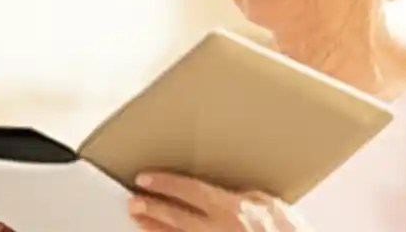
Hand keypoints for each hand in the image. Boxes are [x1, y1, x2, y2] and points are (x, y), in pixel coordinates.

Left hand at [128, 172, 307, 231]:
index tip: (145, 179)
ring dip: (155, 229)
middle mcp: (220, 231)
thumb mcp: (271, 206)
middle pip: (176, 218)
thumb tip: (227, 189)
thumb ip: (246, 195)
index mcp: (234, 210)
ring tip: (138, 220)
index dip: (164, 184)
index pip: (190, 191)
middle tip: (133, 201)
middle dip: (152, 208)